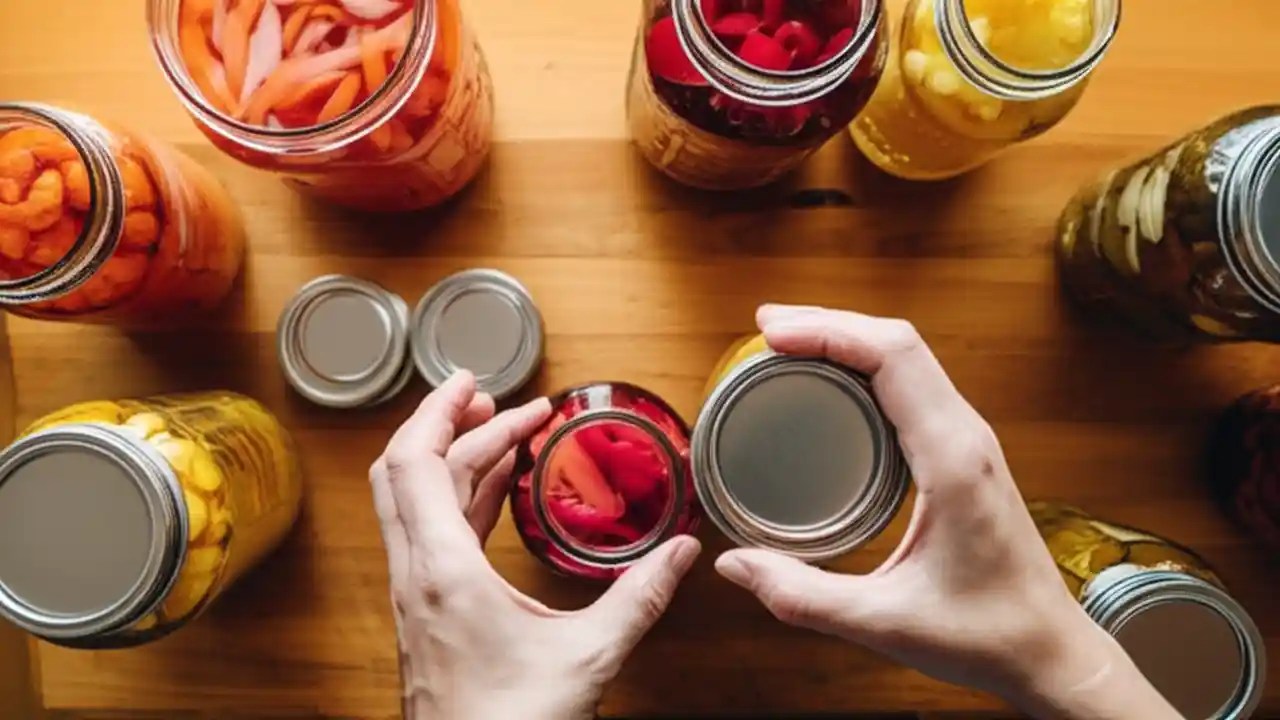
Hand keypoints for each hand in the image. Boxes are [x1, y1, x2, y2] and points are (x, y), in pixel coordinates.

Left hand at [370, 371, 701, 719]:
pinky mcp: (426, 614)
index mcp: (442, 573)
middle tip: (503, 402)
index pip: (415, 462)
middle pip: (409, 471)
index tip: (473, 380)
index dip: (439, 409)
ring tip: (505, 434)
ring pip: (416, 502)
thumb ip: (640, 598)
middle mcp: (416, 577)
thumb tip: (680, 553)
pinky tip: (495, 494)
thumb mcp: (588, 656)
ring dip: (454, 459)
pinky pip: (431, 534)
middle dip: (453, 424)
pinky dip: (459, 499)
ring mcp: (416, 596)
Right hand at [715, 305, 1179, 719]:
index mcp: (952, 460)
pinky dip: (869, 366)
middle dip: (829, 323)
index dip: (829, 332)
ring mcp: (970, 441)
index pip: (893, 358)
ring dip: (850, 339)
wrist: (1048, 652)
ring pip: (910, 357)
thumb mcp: (884, 623)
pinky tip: (832, 383)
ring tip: (788, 343)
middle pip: (899, 342)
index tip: (772, 335)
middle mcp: (967, 436)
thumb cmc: (984, 636)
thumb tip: (733, 566)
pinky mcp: (965, 453)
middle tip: (764, 329)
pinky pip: (915, 384)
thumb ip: (802, 596)